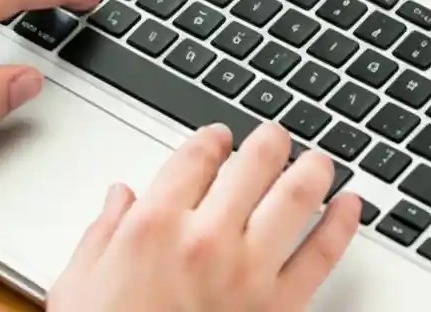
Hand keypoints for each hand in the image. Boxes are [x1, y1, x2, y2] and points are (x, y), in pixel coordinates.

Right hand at [49, 123, 360, 311]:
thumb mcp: (77, 287)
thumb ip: (102, 234)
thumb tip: (119, 198)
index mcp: (154, 227)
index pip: (197, 157)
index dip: (214, 137)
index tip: (221, 136)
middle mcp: (206, 240)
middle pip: (255, 163)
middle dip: (270, 141)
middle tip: (276, 137)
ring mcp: (249, 273)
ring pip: (297, 196)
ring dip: (313, 170)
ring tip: (319, 161)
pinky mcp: (280, 308)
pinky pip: (324, 254)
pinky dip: (343, 224)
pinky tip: (352, 206)